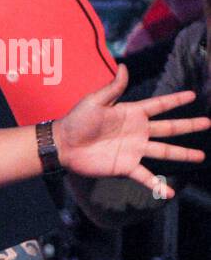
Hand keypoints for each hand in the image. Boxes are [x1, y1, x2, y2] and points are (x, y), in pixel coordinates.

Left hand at [56, 65, 207, 196]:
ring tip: (200, 156)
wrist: (63, 145)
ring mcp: (133, 149)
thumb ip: (113, 87)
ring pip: (164, 151)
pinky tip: (169, 193)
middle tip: (207, 123)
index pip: (159, 105)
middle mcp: (137, 131)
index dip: (175, 100)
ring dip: (182, 154)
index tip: (193, 95)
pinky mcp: (125, 166)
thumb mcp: (95, 101)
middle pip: (169, 128)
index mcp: (132, 113)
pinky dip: (157, 185)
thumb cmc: (76, 120)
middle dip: (189, 126)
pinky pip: (145, 176)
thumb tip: (124, 66)